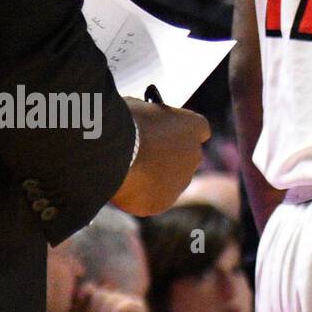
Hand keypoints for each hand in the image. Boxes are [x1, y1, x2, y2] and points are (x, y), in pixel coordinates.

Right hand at [111, 96, 210, 216]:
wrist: (113, 152)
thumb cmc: (123, 121)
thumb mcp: (141, 109)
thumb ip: (150, 121)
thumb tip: (140, 126)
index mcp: (194, 126)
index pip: (197, 131)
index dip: (179, 134)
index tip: (164, 136)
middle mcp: (195, 154)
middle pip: (185, 159)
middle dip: (167, 160)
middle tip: (143, 159)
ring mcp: (181, 181)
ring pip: (170, 182)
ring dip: (154, 180)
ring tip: (126, 173)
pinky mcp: (163, 202)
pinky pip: (151, 201)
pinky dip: (137, 198)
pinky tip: (120, 188)